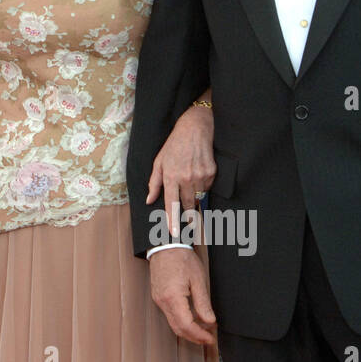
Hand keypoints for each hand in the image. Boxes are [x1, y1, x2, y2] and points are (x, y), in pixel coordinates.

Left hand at [146, 104, 214, 236]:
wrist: (195, 129)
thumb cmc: (174, 145)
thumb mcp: (159, 162)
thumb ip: (154, 183)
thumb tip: (149, 200)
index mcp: (170, 176)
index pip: (171, 203)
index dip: (172, 219)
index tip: (173, 232)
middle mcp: (186, 178)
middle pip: (187, 205)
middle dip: (186, 211)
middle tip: (186, 215)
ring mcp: (200, 176)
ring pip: (198, 197)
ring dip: (194, 196)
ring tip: (190, 181)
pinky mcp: (211, 173)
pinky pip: (207, 188)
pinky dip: (202, 186)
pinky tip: (198, 174)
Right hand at [149, 246, 216, 345]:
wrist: (166, 246)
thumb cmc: (182, 258)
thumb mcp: (198, 280)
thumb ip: (203, 303)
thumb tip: (209, 321)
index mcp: (173, 297)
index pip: (186, 325)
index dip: (199, 335)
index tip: (210, 338)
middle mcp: (163, 302)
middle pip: (178, 329)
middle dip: (194, 337)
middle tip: (208, 339)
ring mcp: (158, 300)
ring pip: (173, 324)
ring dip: (188, 331)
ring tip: (203, 331)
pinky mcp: (158, 298)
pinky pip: (170, 316)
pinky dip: (182, 322)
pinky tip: (192, 321)